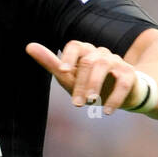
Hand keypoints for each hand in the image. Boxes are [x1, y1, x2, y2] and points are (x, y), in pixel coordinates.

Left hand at [26, 40, 143, 114]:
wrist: (119, 94)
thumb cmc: (88, 84)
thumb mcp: (68, 76)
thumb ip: (50, 62)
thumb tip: (29, 46)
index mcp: (85, 52)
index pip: (75, 45)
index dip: (68, 56)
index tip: (62, 70)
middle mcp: (100, 54)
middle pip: (88, 62)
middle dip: (81, 84)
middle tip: (76, 104)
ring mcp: (116, 62)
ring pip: (104, 66)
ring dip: (95, 85)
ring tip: (91, 103)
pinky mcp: (129, 75)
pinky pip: (123, 82)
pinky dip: (115, 98)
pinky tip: (107, 111)